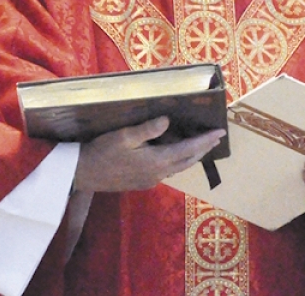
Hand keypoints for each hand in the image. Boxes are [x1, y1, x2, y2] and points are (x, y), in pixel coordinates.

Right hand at [73, 117, 225, 192]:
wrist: (83, 174)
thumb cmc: (102, 151)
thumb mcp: (123, 136)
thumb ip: (147, 129)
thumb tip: (167, 121)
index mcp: (156, 161)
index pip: (188, 149)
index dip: (205, 141)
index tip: (220, 133)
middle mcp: (158, 173)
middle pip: (187, 160)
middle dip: (203, 149)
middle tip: (216, 138)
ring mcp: (151, 180)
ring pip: (178, 167)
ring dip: (191, 155)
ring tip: (202, 145)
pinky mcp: (143, 182)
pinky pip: (168, 170)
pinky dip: (178, 160)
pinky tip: (176, 154)